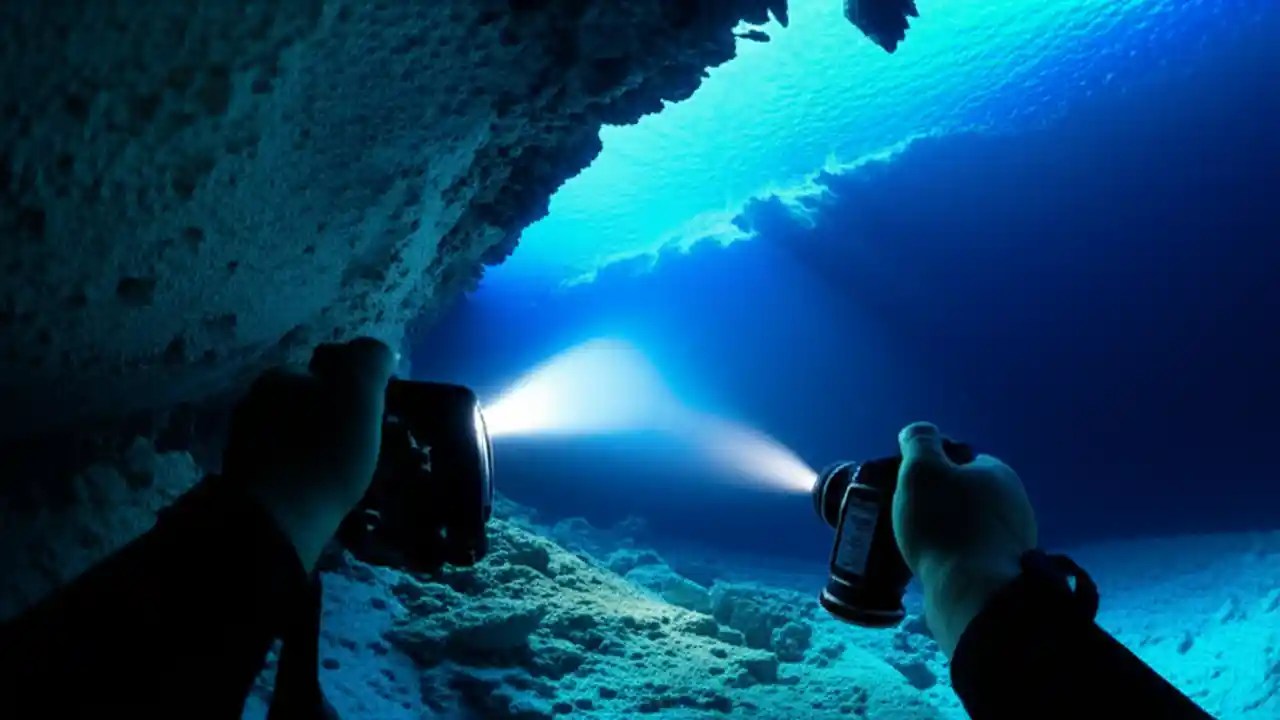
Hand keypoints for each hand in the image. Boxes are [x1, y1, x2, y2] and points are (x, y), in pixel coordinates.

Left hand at [223, 338, 394, 570]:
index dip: (355, 387)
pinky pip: (283, 467)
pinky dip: (301, 473)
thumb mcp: (357, 391)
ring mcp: (243, 443)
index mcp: (280, 377)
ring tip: (342, 473)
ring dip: (314, 446)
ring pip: (292, 434)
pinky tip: (317, 490)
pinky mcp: (244, 482)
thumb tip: (376, 352)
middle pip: (306, 401)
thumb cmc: (323, 450)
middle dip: (331, 416)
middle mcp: (254, 402)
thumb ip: (369, 359)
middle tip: (362, 445)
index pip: (326, 367)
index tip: (375, 415)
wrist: (275, 520)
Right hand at [892, 421, 1037, 656]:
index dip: (935, 471)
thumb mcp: (922, 469)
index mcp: (998, 474)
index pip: (964, 461)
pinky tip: (937, 567)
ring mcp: (1015, 541)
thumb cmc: (945, 524)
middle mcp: (1015, 503)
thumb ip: (920, 443)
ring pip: (973, 528)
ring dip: (950, 533)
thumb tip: (919, 431)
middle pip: (968, 495)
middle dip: (943, 504)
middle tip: (911, 517)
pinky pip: (976, 557)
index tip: (913, 487)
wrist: (974, 593)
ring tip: (920, 545)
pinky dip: (957, 559)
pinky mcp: (1008, 573)